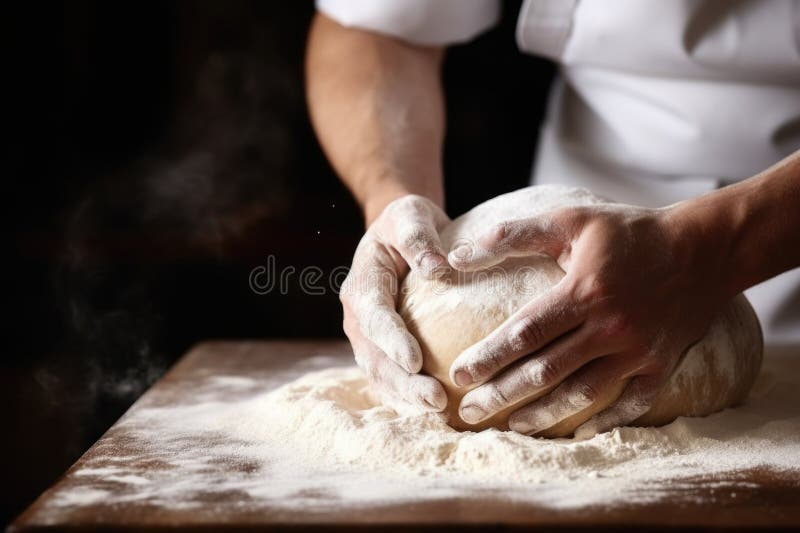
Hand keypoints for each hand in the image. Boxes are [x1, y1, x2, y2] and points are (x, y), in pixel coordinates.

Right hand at [341, 194, 450, 410]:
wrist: (399, 234)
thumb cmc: (408, 223)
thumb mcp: (410, 215)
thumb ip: (418, 238)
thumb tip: (437, 268)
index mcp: (362, 283)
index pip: (374, 315)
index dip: (391, 340)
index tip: (415, 360)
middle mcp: (358, 316)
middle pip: (375, 356)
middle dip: (402, 382)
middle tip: (436, 400)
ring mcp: (368, 338)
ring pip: (381, 374)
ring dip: (407, 396)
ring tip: (440, 411)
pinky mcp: (383, 350)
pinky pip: (393, 378)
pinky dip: (411, 398)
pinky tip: (441, 413)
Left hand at [447, 203, 724, 437]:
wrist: (704, 247)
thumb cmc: (629, 232)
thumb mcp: (571, 218)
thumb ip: (512, 235)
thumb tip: (458, 256)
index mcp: (584, 291)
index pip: (525, 333)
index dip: (488, 357)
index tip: (458, 376)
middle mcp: (610, 327)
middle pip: (546, 371)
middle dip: (503, 394)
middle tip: (470, 411)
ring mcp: (639, 351)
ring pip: (583, 393)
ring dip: (543, 414)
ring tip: (511, 425)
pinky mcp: (662, 365)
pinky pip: (630, 403)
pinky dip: (604, 420)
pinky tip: (576, 432)